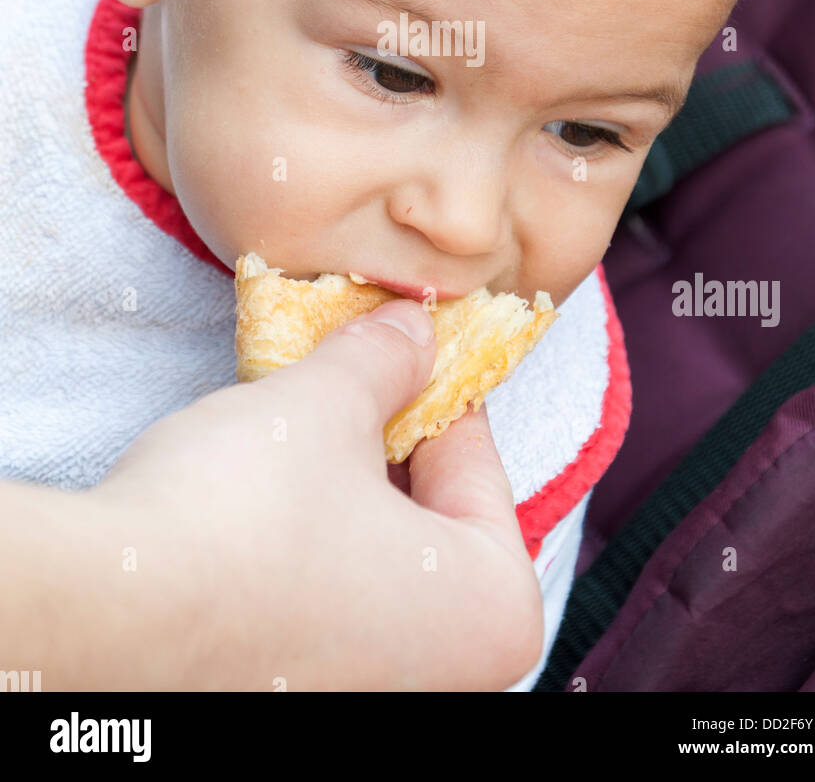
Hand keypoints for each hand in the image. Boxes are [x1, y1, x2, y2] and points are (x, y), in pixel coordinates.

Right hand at [87, 298, 544, 690]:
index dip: (432, 389)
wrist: (108, 614)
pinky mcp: (302, 697)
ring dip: (343, 490)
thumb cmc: (244, 512)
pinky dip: (307, 547)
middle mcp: (450, 675)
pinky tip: (261, 504)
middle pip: (431, 517)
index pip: (478, 465)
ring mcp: (372, 693)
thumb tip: (414, 326)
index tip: (403, 345)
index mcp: (496, 611)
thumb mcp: (327, 403)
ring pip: (377, 558)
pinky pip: (328, 601)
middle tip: (344, 381)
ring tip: (295, 434)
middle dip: (384, 443)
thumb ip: (386, 359)